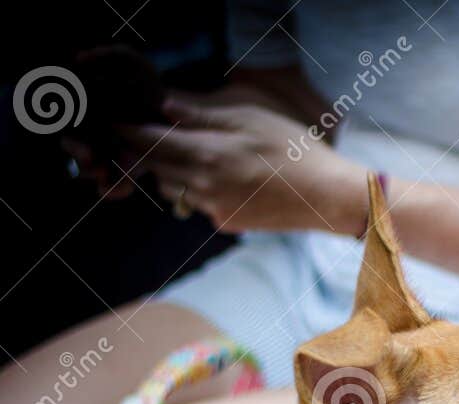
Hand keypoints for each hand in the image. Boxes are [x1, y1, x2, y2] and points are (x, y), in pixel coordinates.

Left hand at [120, 97, 365, 234]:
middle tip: (147, 132)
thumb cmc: (295, 151)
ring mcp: (213, 208)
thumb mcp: (250, 119)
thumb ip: (203, 115)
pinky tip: (224, 178)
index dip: (125, 130)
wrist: (328, 197)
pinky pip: (196, 203)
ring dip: (171, 170)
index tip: (111, 120)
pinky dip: (198, 189)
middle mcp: (201, 185)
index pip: (146, 141)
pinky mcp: (225, 223)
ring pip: (171, 187)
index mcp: (205, 154)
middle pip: (153, 166)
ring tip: (190, 153)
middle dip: (145, 150)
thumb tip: (163, 106)